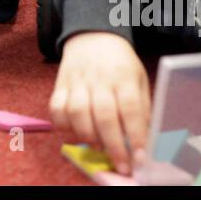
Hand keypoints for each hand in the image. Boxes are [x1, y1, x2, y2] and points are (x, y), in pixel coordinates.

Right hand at [49, 31, 149, 174]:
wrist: (92, 36)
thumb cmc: (120, 63)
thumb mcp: (139, 78)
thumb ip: (141, 108)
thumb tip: (145, 140)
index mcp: (124, 76)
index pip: (130, 107)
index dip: (136, 134)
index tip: (140, 157)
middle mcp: (99, 78)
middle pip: (104, 115)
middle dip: (113, 145)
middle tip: (121, 164)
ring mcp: (77, 81)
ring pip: (77, 112)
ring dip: (87, 135)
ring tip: (97, 145)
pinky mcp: (59, 84)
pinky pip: (55, 108)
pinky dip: (62, 125)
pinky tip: (74, 131)